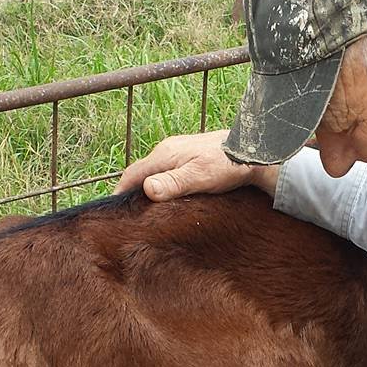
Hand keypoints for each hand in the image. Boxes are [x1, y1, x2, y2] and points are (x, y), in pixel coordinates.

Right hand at [115, 129, 282, 200]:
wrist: (253, 152)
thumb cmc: (228, 164)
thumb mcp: (200, 177)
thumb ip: (173, 183)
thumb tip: (147, 190)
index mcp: (164, 155)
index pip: (132, 175)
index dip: (120, 193)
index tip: (114, 213)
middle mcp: (167, 150)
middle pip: (141, 174)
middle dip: (132, 192)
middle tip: (128, 216)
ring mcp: (178, 152)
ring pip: (154, 173)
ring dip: (148, 190)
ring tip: (145, 210)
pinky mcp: (189, 157)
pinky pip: (167, 172)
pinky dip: (161, 185)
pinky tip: (167, 198)